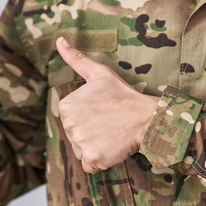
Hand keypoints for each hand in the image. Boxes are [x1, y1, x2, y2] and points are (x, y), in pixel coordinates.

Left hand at [55, 36, 158, 173]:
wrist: (147, 117)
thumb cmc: (123, 95)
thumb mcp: (99, 74)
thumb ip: (76, 59)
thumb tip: (59, 40)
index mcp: (66, 106)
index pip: (72, 120)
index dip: (89, 118)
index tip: (103, 112)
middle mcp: (69, 124)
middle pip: (76, 137)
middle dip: (91, 134)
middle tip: (110, 123)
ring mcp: (80, 142)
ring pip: (83, 151)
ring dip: (96, 147)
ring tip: (112, 134)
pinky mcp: (92, 158)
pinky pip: (91, 165)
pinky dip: (102, 160)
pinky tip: (113, 147)